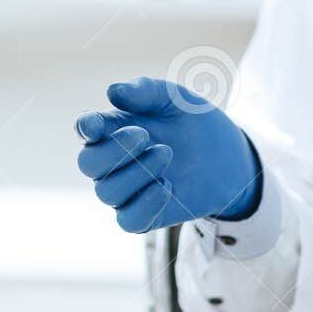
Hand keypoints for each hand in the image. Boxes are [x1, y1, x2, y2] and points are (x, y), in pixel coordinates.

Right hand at [75, 78, 259, 233]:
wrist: (227, 156)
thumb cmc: (192, 122)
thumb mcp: (174, 98)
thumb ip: (145, 90)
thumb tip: (113, 92)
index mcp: (112, 130)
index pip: (85, 130)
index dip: (85, 128)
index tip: (96, 125)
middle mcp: (111, 163)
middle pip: (88, 163)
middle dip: (114, 149)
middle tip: (144, 135)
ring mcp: (125, 191)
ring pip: (108, 192)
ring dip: (136, 173)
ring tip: (167, 153)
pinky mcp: (143, 216)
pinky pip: (128, 221)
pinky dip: (145, 204)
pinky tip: (168, 186)